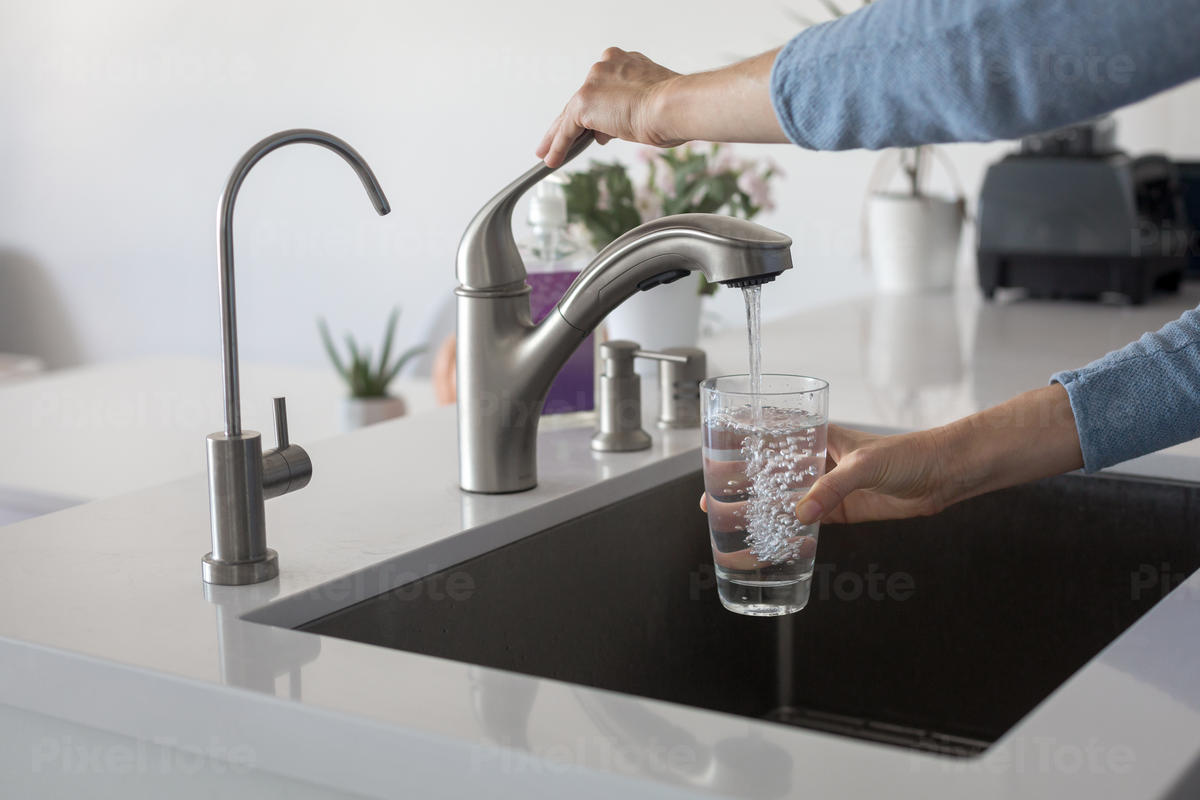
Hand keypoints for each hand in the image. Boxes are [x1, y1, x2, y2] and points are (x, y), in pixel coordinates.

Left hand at [537, 47, 683, 167]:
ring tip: (547, 153)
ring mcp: (594, 82)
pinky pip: (567, 128)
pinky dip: (558, 145)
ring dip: (557, 136)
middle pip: (582, 100)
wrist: (674, 106)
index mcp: (624, 63)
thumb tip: (609, 131)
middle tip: (557, 136)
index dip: (596, 111)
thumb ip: (627, 113)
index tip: (592, 125)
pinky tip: (551, 159)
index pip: (602, 90)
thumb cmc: (675, 110)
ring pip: (571, 114)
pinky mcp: (584, 102)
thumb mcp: (649, 108)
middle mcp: (606, 66)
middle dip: (568, 122)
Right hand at [698, 385, 1082, 527]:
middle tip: (712, 497)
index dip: (742, 440)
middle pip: (770, 470)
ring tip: (732, 523)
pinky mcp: (844, 512)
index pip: (773, 432)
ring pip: (785, 499)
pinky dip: (791, 532)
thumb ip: (831, 488)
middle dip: (740, 483)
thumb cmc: (911, 453)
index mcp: (820, 436)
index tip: (713, 449)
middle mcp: (819, 460)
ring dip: (761, 510)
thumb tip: (801, 514)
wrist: (948, 474)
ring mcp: (830, 487)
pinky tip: (773, 541)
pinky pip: (810, 523)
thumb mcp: (866, 464)